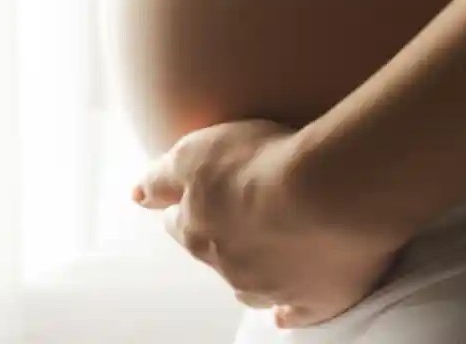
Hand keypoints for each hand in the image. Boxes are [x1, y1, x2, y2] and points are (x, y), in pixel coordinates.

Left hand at [132, 119, 404, 327]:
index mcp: (197, 232)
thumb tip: (137, 195)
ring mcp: (272, 288)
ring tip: (264, 256)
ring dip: (254, 272)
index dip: (186, 210)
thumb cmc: (259, 164)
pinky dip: (291, 309)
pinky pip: (297, 312)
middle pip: (214, 256)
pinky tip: (288, 307)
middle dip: (221, 240)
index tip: (195, 201)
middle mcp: (228, 267)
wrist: (328, 191)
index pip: (179, 224)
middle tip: (238, 220)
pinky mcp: (315, 300)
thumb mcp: (195, 152)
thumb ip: (162, 176)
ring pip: (251, 287)